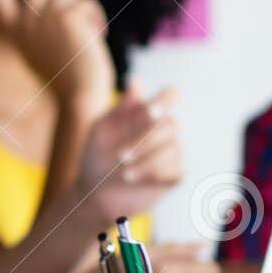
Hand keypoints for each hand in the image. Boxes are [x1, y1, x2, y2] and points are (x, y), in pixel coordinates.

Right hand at [0, 0, 114, 106]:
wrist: (80, 97)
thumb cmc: (66, 77)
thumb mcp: (43, 50)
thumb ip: (38, 25)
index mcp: (14, 33)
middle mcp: (25, 23)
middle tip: (73, 11)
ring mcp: (45, 18)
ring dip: (81, 7)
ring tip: (89, 29)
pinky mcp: (67, 17)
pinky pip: (86, 2)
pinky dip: (96, 16)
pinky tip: (98, 34)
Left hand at [70, 82, 182, 221]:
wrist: (96, 192)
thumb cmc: (98, 155)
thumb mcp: (102, 130)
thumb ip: (120, 109)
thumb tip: (135, 80)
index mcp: (148, 113)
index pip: (170, 95)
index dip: (166, 100)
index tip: (152, 112)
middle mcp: (164, 130)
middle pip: (171, 125)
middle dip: (145, 141)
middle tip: (120, 156)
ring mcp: (172, 152)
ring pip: (173, 149)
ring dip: (147, 161)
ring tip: (123, 172)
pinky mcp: (174, 175)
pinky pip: (175, 171)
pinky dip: (153, 174)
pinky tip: (133, 179)